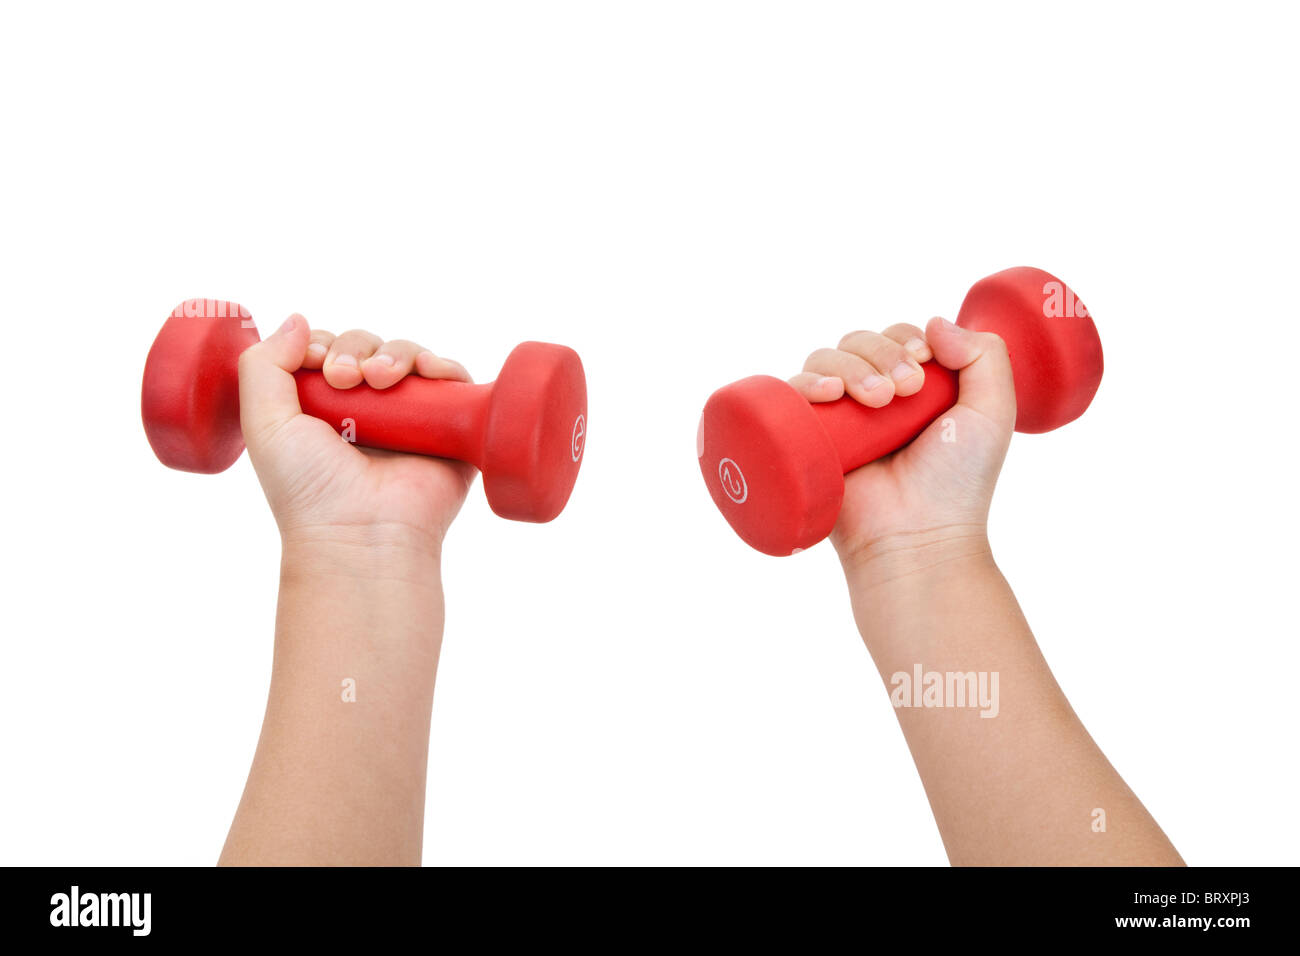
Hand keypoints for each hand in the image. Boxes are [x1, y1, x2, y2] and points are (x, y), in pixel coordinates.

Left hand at [237, 314, 476, 554]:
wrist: (360, 534)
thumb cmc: (308, 490)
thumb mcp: (264, 423)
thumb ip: (263, 365)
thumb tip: (298, 319)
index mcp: (325, 410)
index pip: (331, 351)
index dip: (324, 345)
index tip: (315, 364)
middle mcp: (370, 412)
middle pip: (369, 347)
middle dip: (354, 350)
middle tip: (343, 380)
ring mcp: (413, 420)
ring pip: (410, 357)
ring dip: (394, 355)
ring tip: (379, 381)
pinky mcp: (452, 430)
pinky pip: (454, 381)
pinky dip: (443, 367)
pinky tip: (427, 372)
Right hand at [788, 317, 1015, 569]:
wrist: (917, 538)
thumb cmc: (957, 484)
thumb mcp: (992, 413)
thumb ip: (985, 355)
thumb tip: (935, 321)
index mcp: (913, 388)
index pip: (896, 335)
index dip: (905, 338)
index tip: (923, 361)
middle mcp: (871, 399)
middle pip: (859, 341)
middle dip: (881, 353)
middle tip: (904, 392)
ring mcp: (837, 419)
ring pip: (826, 359)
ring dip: (851, 366)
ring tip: (875, 402)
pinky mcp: (806, 439)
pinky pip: (790, 393)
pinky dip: (806, 382)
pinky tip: (829, 393)